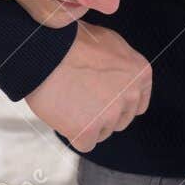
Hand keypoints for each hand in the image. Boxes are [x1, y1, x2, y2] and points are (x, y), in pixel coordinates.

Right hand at [25, 21, 151, 151]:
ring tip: (69, 99)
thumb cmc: (70, 41)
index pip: (138, 104)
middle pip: (120, 120)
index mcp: (140, 72)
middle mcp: (130, 94)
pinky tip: (63, 113)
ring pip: (103, 132)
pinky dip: (73, 133)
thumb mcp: (109, 43)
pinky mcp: (88, 129)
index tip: (99, 95)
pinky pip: (85, 143)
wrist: (44, 49)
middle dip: (101, 113)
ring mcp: (110, 113)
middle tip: (78, 94)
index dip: (116, 101)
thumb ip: (123, 66)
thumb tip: (124, 84)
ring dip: (87, 123)